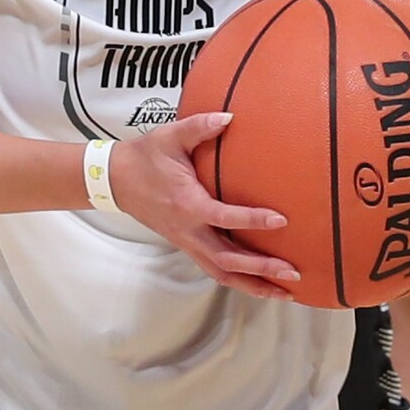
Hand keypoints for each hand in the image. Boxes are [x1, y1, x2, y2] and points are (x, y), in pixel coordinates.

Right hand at [107, 112, 302, 294]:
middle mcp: (188, 230)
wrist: (116, 180)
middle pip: (227, 260)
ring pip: (222, 273)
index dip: (252, 220)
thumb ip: (200, 126)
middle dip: (261, 269)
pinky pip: (216, 270)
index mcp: (187, 204)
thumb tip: (230, 116)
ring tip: (285, 292)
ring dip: (254, 285)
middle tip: (292, 273)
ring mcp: (187, 242)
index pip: (223, 216)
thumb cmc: (145, 157)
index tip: (280, 220)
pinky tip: (262, 284)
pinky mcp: (188, 246)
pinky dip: (240, 281)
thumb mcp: (170, 137)